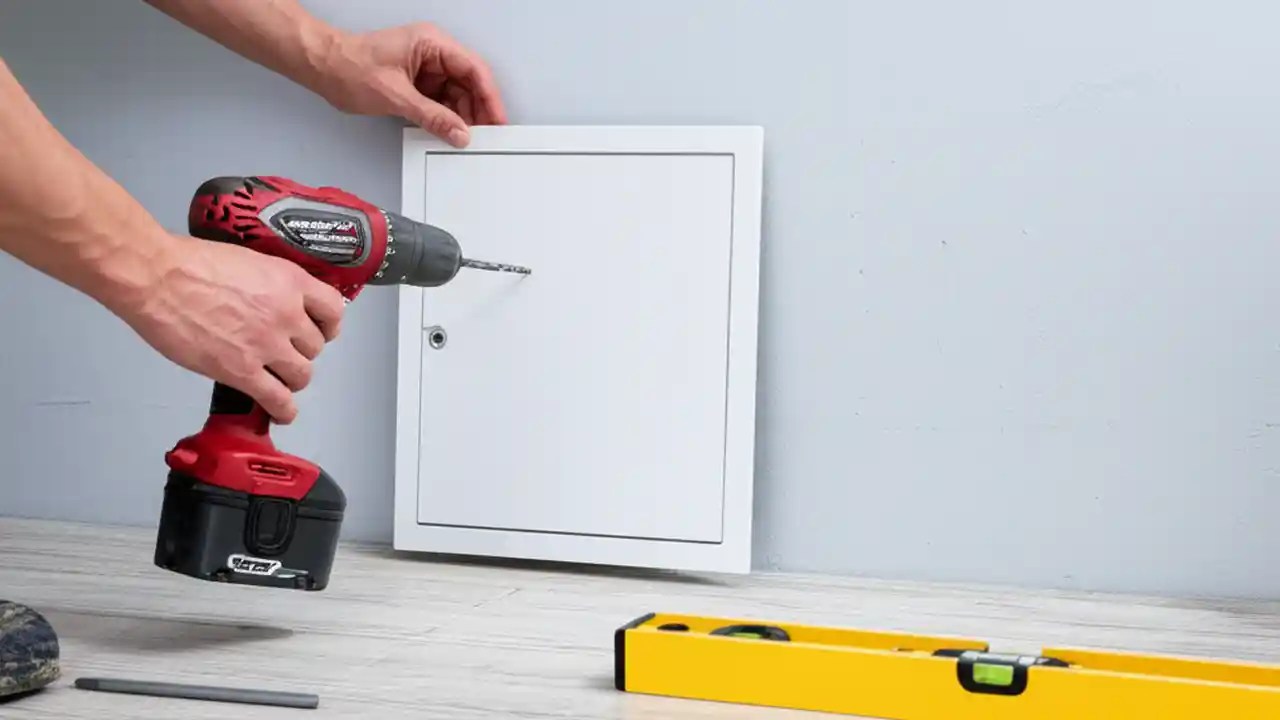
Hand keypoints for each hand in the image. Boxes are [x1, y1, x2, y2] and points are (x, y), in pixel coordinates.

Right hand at [117, 235, 344, 423]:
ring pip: (302, 375)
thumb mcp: (248, 261)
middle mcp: (287, 314)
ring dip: (291, 379)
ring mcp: (266, 345)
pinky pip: (278, 400)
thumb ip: (269, 284)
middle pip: (315, 347)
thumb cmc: (189, 262)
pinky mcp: (242, 371)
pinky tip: (280, 411)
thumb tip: (273, 300)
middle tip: (282, 352)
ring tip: (277, 379)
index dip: (327, 324)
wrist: (157, 278)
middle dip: (300, 352)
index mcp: (290, 281)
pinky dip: (283, 410)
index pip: (333, 310)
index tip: (319, 329)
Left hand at [313, 22, 506, 146]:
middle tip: (485, 136)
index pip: (473, 69)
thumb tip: (460, 133)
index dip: (490, 97)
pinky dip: (446, 116)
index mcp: (431, 44)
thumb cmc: (349, 67)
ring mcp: (425, 67)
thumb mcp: (396, 96)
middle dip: (477, 110)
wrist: (321, 66)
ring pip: (456, 93)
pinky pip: (441, 100)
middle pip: (469, 82)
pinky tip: (449, 132)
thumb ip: (432, 117)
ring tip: (466, 139)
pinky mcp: (417, 81)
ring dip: (462, 116)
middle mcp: (432, 52)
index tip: (498, 120)